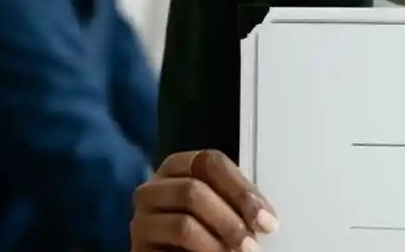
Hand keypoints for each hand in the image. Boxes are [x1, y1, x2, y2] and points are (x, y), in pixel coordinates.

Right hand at [131, 150, 278, 251]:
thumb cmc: (205, 229)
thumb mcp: (222, 208)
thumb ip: (237, 202)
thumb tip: (265, 217)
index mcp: (178, 166)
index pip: (210, 162)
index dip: (241, 190)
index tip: (266, 219)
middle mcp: (154, 188)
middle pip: (193, 191)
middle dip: (231, 220)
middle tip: (253, 245)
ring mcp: (141, 218)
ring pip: (183, 224)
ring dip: (217, 242)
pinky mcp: (138, 247)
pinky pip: (171, 249)